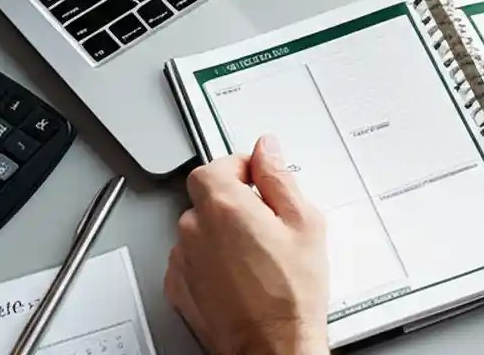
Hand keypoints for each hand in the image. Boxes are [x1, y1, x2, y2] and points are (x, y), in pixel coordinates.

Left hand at [166, 136, 329, 354]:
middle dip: (233, 202)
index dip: (239, 168)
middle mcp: (195, 230)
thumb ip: (279, 177)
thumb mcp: (305, 222)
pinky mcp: (178, 287)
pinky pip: (190, 259)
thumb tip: (266, 150)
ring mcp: (182, 261)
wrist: (273, 347)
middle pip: (205, 197)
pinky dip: (210, 260)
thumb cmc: (291, 295)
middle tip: (265, 222)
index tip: (257, 178)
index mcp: (224, 206)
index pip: (215, 165)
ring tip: (256, 255)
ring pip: (198, 229)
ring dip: (220, 232)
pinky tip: (240, 274)